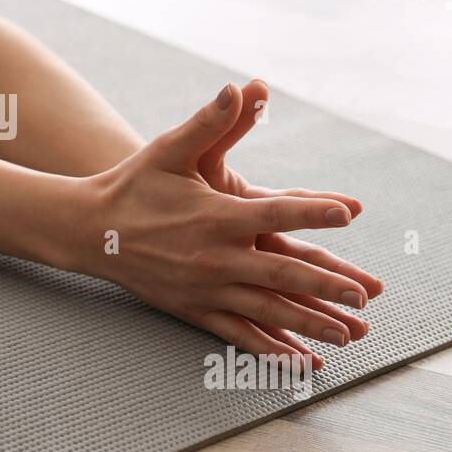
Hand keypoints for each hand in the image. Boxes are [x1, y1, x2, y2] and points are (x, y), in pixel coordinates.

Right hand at [82, 83, 376, 366]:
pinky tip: (301, 362)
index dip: (312, 211)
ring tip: (349, 333)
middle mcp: (213, 256)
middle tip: (363, 293)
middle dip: (326, 285)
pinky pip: (239, 334)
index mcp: (214, 215)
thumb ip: (210, 123)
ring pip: (267, 310)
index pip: (273, 212)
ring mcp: (204, 288)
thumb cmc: (133, 185)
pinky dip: (272, 350)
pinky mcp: (193, 309)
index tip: (348, 212)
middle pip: (280, 272)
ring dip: (311, 323)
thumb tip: (239, 89)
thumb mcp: (169, 149)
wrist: (88, 231)